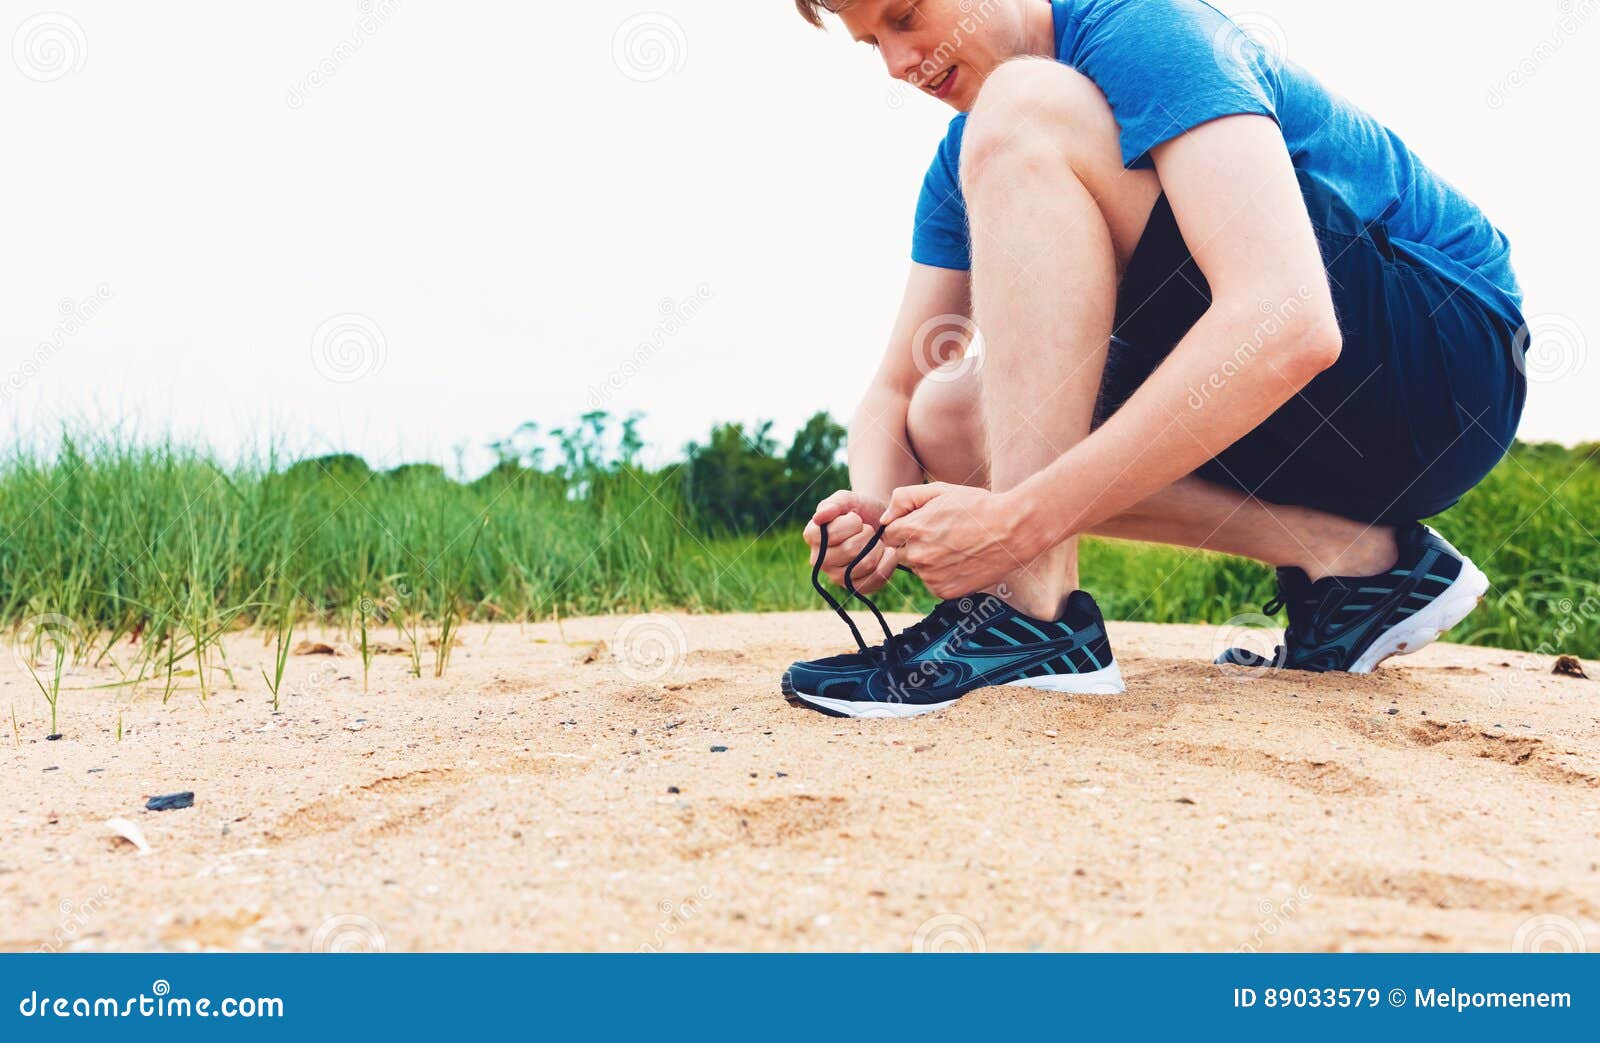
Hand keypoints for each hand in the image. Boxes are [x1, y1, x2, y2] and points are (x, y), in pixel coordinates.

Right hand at [803, 491, 898, 594]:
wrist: (879, 523)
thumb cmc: (859, 509)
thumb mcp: (847, 499)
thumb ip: (833, 504)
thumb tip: (818, 517)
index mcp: (812, 536)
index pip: (834, 533)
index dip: (853, 522)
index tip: (856, 519)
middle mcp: (819, 560)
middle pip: (850, 550)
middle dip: (867, 534)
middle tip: (869, 530)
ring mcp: (836, 577)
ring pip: (865, 564)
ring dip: (878, 547)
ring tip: (876, 540)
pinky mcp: (856, 587)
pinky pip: (876, 579)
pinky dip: (888, 562)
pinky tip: (887, 552)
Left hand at [881, 483, 1030, 598]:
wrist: (1012, 531)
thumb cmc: (977, 507)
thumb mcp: (939, 491)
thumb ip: (904, 499)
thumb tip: (885, 518)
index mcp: (912, 530)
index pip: (889, 533)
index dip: (906, 526)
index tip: (926, 523)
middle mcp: (918, 556)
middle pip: (901, 552)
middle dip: (914, 543)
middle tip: (943, 534)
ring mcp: (930, 577)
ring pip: (917, 569)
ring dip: (928, 560)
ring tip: (955, 546)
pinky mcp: (944, 591)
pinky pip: (932, 583)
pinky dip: (942, 575)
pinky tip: (961, 561)